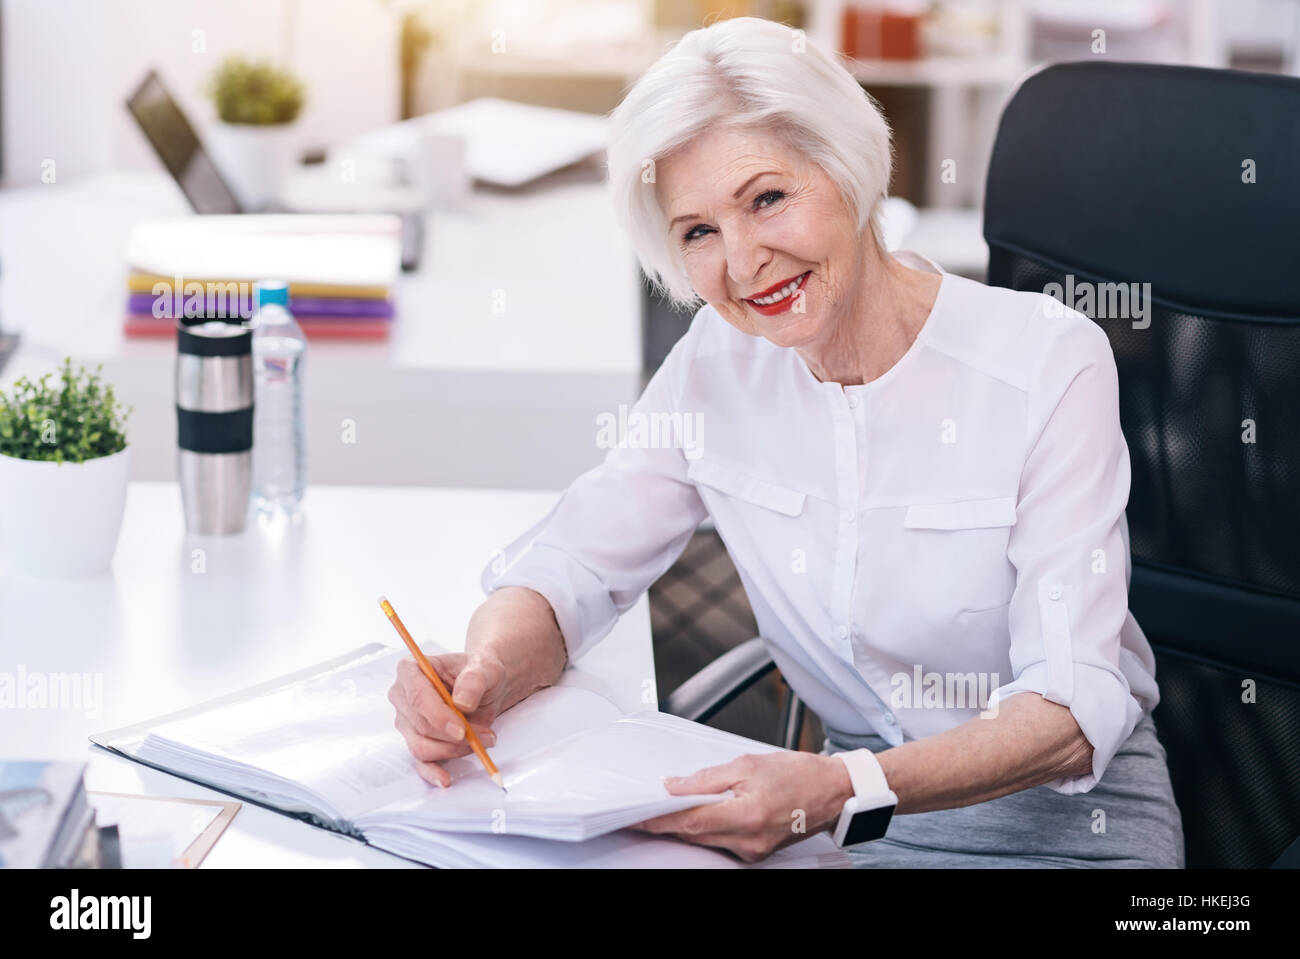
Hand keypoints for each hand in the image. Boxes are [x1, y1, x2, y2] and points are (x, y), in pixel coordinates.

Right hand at [387, 649, 507, 786]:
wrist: (485, 686)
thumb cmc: (479, 672)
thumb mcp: (485, 667)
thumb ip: (474, 680)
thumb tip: (461, 702)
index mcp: (411, 670)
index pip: (418, 698)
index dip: (438, 716)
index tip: (460, 730)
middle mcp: (403, 697)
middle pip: (421, 726)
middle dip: (454, 736)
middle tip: (485, 736)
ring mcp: (408, 722)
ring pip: (422, 747)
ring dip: (453, 750)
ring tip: (481, 742)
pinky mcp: (417, 740)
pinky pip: (420, 762)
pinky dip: (433, 772)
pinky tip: (445, 778)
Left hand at [633, 751, 854, 862]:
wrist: (832, 792)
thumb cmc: (797, 773)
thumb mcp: (747, 764)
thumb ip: (706, 778)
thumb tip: (673, 786)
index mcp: (746, 814)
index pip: (689, 821)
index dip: (658, 820)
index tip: (634, 817)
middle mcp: (748, 840)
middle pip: (693, 834)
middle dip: (664, 824)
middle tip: (638, 813)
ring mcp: (752, 851)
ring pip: (704, 840)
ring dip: (683, 826)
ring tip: (664, 810)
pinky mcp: (755, 853)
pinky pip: (719, 843)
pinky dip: (704, 829)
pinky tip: (696, 815)